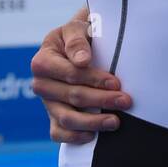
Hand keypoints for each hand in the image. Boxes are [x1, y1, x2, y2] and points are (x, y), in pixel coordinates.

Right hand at [30, 7, 132, 144]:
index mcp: (42, 60)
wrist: (77, 44)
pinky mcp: (53, 117)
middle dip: (101, 100)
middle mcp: (41, 84)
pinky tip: (94, 135)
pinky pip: (58, 134)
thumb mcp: (77, 29)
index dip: (94, 79)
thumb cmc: (79, 35)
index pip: (71, 74)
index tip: (116, 83)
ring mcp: (47, 103)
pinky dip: (75, 137)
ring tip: (115, 122)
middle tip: (126, 101)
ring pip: (66, 119)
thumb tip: (82, 61)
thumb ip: (77, 41)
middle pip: (72, 96)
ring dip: (93, 122)